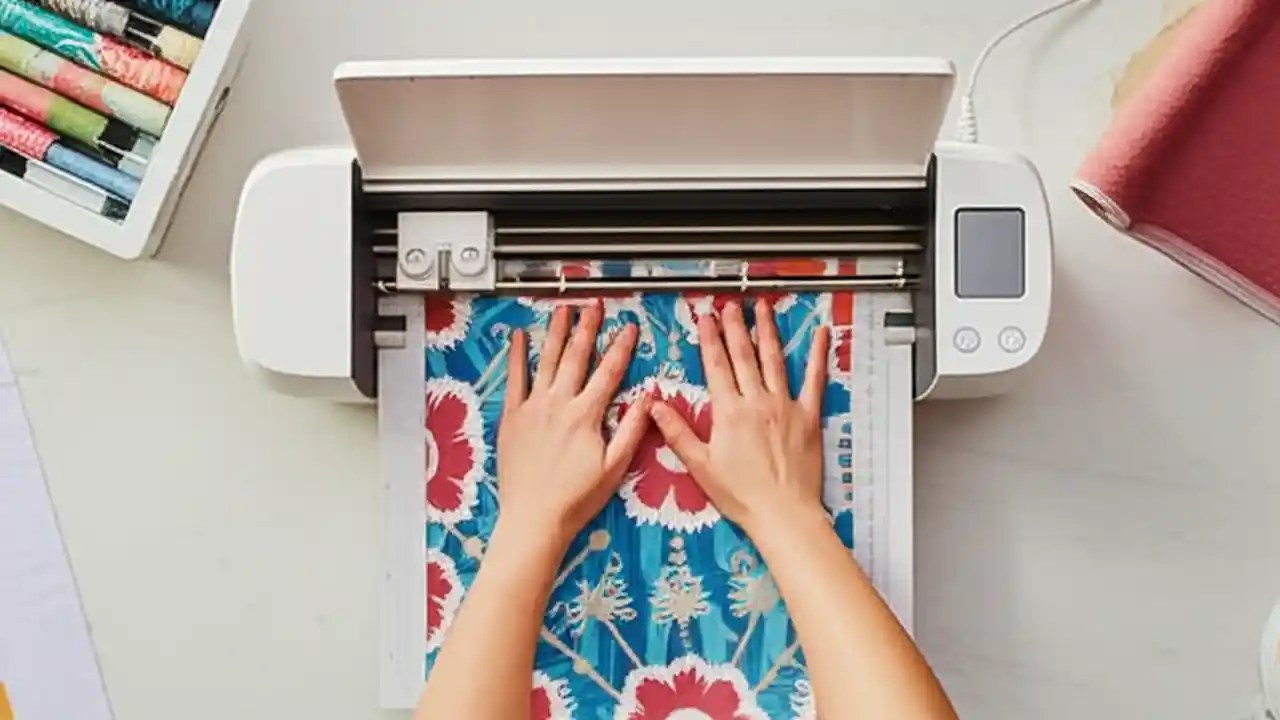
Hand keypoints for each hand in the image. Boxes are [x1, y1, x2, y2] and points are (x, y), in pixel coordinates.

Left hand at [496, 302, 650, 546]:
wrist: (534, 518)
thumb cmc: (576, 499)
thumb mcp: (615, 467)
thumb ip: (631, 429)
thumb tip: (647, 399)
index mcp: (586, 415)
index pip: (609, 372)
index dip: (621, 347)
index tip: (628, 328)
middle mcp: (558, 404)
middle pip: (576, 356)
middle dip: (587, 328)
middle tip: (593, 306)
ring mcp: (532, 408)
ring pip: (546, 360)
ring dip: (555, 332)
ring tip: (562, 310)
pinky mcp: (512, 417)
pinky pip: (515, 379)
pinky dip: (517, 356)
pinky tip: (518, 337)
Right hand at [648, 299, 829, 534]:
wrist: (782, 513)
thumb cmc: (742, 495)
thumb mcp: (699, 465)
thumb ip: (677, 432)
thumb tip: (654, 406)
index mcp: (729, 413)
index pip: (716, 365)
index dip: (710, 338)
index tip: (706, 318)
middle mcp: (757, 402)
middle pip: (743, 356)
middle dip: (735, 327)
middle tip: (730, 306)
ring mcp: (785, 406)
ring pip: (774, 360)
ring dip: (767, 331)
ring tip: (763, 309)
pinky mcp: (808, 417)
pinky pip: (814, 380)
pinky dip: (818, 356)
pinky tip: (821, 335)